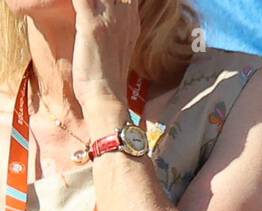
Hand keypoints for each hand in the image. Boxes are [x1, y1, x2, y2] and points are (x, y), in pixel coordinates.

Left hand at [70, 0, 140, 122]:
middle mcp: (124, 15)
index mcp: (130, 21)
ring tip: (80, 1)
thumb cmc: (105, 79)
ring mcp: (110, 18)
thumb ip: (109, 29)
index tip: (100, 0)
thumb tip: (94, 19)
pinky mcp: (92, 23)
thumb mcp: (112, 49)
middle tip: (84, 1)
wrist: (106, 99)